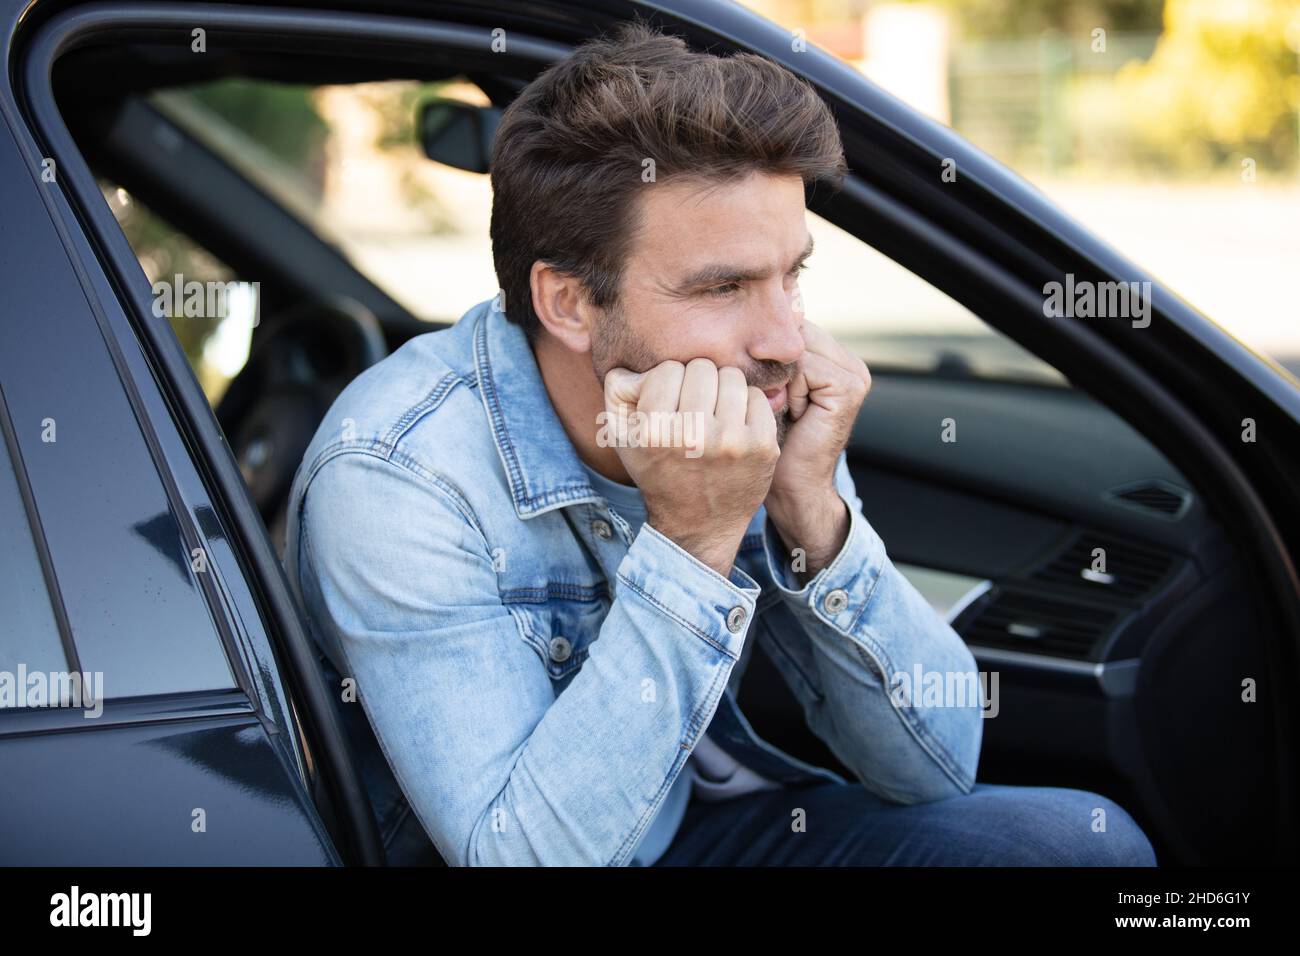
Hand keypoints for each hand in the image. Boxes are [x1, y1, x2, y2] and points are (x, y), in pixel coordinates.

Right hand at [604, 358, 778, 576]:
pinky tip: (734, 425)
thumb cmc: (659, 470)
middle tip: (693, 407)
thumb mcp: (622, 437)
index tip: (668, 404)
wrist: (699, 524)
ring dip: (722, 391)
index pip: (668, 370)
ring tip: (714, 414)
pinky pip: (756, 396)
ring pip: (732, 376)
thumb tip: (636, 364)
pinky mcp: (763, 445)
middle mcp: (694, 436)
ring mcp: (732, 441)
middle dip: (696, 383)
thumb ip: (618, 391)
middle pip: (702, 368)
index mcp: (656, 433)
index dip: (667, 383)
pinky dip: (745, 406)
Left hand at [766, 321, 871, 575]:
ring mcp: (855, 373)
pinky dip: (788, 390)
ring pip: (796, 350)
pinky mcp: (850, 387)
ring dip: (777, 379)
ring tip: (781, 409)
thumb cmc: (770, 443)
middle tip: (769, 400)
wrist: (792, 488)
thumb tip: (741, 321)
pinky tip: (792, 414)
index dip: (765, 353)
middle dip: (771, 364)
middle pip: (793, 335)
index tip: (759, 387)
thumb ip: (767, 358)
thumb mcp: (765, 391)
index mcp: (832, 358)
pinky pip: (803, 367)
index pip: (790, 329)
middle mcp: (850, 362)